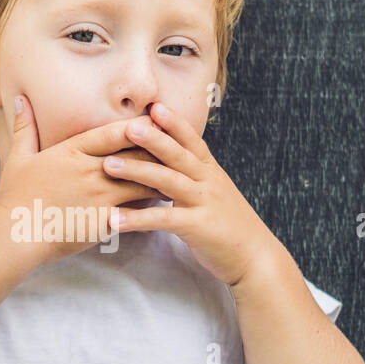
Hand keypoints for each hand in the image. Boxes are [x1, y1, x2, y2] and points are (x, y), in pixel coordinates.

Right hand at [0, 94, 167, 265]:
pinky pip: (136, 212)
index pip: (113, 132)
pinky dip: (152, 208)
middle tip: (180, 148)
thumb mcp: (19, 158)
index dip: (138, 127)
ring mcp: (99, 196)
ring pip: (141, 183)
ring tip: (182, 178)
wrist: (15, 235)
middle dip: (159, 151)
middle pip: (135, 155)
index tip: (157, 123)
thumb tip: (21, 98)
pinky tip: (167, 208)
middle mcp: (90, 170)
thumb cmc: (15, 197)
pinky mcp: (103, 221)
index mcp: (72, 151)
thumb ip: (26, 127)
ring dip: (163, 180)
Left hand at [100, 102, 277, 288]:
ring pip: (168, 181)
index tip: (155, 106)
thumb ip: (194, 177)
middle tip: (127, 126)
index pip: (192, 140)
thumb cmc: (229, 226)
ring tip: (108, 165)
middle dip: (152, 138)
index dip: (174, 123)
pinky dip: (137, 219)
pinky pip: (163, 219)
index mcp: (211, 171)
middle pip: (178, 154)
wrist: (256, 257)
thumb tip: (169, 163)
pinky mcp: (198, 227)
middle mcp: (209, 182)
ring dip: (136, 171)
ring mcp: (204, 203)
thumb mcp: (214, 193)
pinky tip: (114, 220)